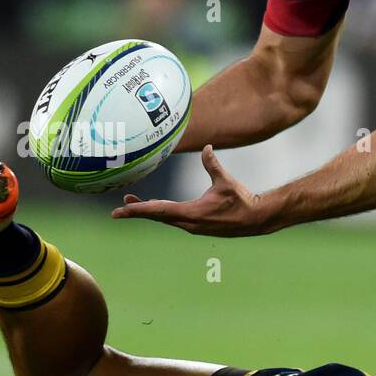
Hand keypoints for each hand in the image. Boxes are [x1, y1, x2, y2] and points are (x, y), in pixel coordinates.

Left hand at [111, 146, 276, 236]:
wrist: (257, 219)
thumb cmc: (242, 200)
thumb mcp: (226, 182)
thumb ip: (213, 165)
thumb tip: (206, 148)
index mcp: (192, 213)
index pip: (159, 211)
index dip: (138, 209)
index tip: (120, 211)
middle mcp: (189, 223)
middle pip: (157, 217)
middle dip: (138, 211)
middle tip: (119, 210)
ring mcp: (193, 227)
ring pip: (165, 219)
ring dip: (149, 212)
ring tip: (133, 205)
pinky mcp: (198, 227)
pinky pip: (174, 220)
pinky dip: (162, 214)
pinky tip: (157, 209)